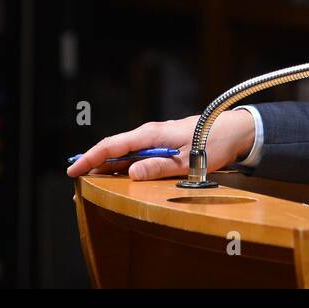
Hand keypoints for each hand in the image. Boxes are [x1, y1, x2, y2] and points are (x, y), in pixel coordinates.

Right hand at [64, 110, 256, 180]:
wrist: (235, 130)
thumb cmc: (213, 143)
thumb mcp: (186, 161)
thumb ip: (158, 168)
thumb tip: (130, 174)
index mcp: (151, 134)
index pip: (112, 145)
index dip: (90, 157)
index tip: (73, 170)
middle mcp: (150, 133)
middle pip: (115, 147)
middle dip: (94, 161)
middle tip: (76, 177)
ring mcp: (156, 137)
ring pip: (126, 150)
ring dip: (109, 163)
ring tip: (91, 177)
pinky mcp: (163, 142)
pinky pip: (138, 152)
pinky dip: (125, 162)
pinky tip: (119, 172)